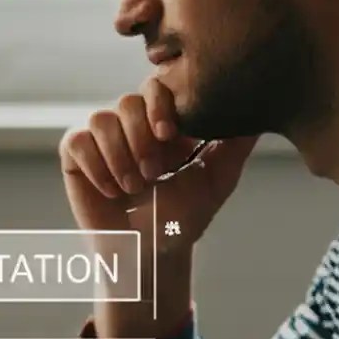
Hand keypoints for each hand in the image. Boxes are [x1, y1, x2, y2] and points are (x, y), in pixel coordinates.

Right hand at [59, 79, 257, 338]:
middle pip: (127, 101)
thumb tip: (262, 111)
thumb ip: (236, 144)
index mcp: (163, 121)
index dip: (160, 105)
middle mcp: (131, 122)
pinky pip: (77, 141)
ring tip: (133, 187)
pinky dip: (96, 167)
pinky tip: (111, 190)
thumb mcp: (216, 180)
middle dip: (140, 139)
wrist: (147, 253)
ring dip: (119, 157)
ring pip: (101, 120)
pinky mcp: (76, 153)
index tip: (169, 135)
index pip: (157, 86)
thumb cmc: (181, 219)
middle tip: (154, 174)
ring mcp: (102, 137)